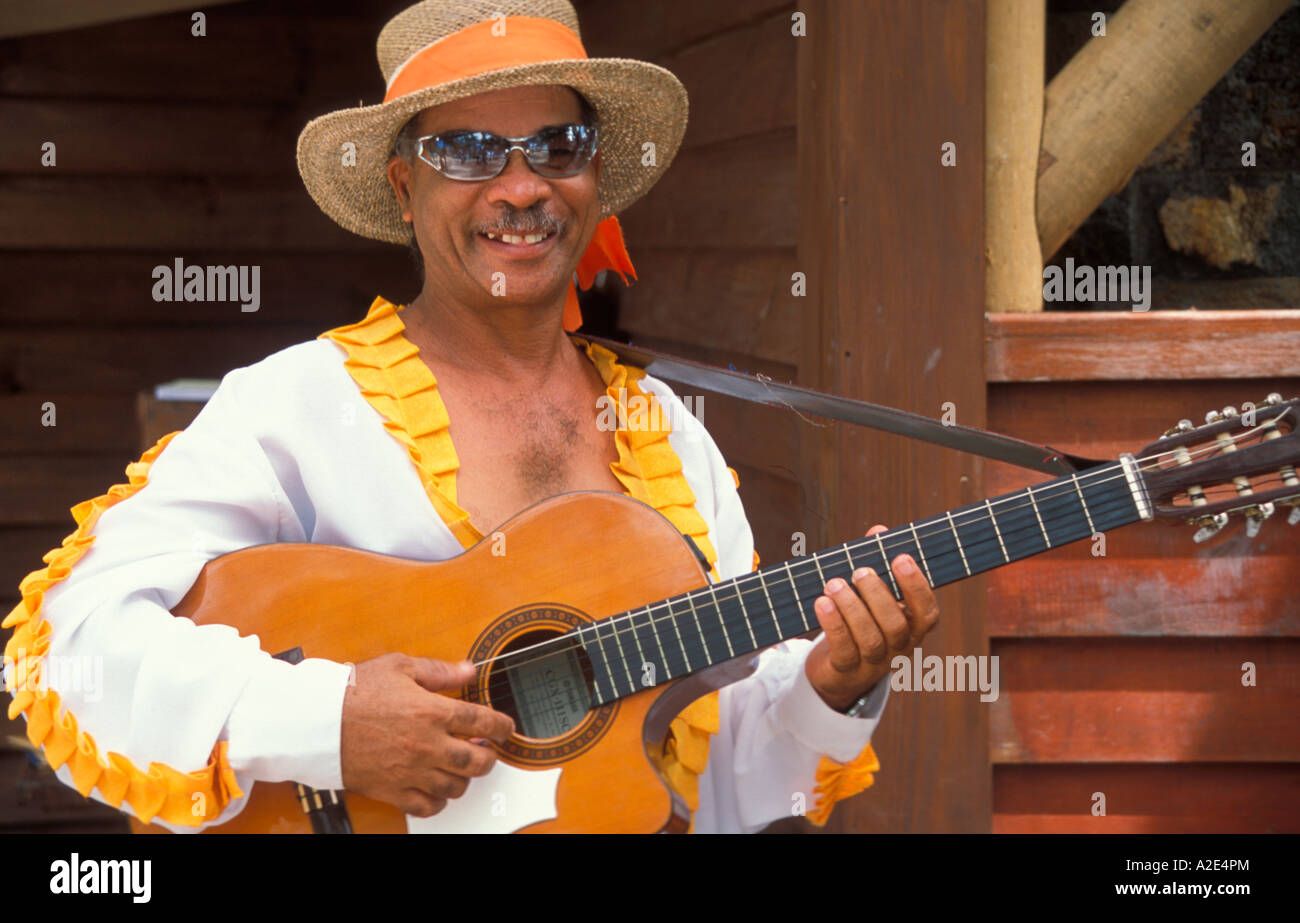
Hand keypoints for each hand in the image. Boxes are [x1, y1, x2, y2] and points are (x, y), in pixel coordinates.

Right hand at [340, 653, 514, 816]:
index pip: (482, 721)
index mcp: (432, 711)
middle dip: (488, 757)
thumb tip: (468, 670)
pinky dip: (438, 801)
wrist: (316, 721)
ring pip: (456, 785)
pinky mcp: (393, 789)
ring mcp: (411, 770)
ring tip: (461, 768)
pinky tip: (437, 788)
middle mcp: (427, 744)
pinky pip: (427, 805)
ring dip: (465, 779)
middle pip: (476, 761)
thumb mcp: (399, 666)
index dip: (502, 726)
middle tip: (486, 752)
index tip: (506, 728)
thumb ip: (439, 670)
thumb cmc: (353, 692)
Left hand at [805, 524, 940, 710]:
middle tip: (860, 571)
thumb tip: (878, 531)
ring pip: (870, 639)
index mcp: (913, 627)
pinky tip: (822, 603)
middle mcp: (899, 648)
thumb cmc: (862, 620)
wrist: (841, 669)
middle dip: (878, 595)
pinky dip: (833, 626)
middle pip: (896, 626)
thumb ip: (876, 562)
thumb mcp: (872, 594)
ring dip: (852, 609)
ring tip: (834, 584)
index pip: (927, 612)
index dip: (917, 586)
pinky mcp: (846, 670)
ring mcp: (874, 663)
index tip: (901, 558)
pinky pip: (843, 651)